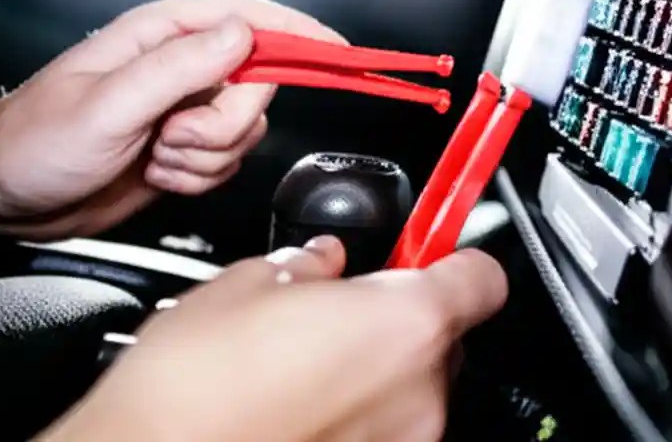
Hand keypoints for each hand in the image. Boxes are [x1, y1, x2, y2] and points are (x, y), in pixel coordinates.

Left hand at [0, 0, 342, 238]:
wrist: (2, 196)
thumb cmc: (34, 143)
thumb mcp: (107, 105)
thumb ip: (178, 69)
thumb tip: (241, 36)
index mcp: (159, 36)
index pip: (245, 17)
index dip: (296, 31)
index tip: (336, 50)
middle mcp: (177, 67)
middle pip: (255, 85)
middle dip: (224, 124)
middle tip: (171, 137)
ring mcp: (181, 109)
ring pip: (244, 130)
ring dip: (205, 157)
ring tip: (152, 156)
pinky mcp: (181, 149)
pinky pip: (224, 163)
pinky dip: (196, 178)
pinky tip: (153, 173)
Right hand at [42, 240, 508, 441]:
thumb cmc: (189, 391)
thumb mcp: (243, 288)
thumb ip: (306, 265)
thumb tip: (322, 261)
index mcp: (404, 324)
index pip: (482, 276)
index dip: (453, 256)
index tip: (432, 247)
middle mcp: (421, 395)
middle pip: (442, 337)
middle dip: (398, 320)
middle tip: (338, 313)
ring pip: (411, 391)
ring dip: (374, 374)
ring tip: (300, 370)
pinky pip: (384, 431)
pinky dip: (356, 417)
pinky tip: (296, 410)